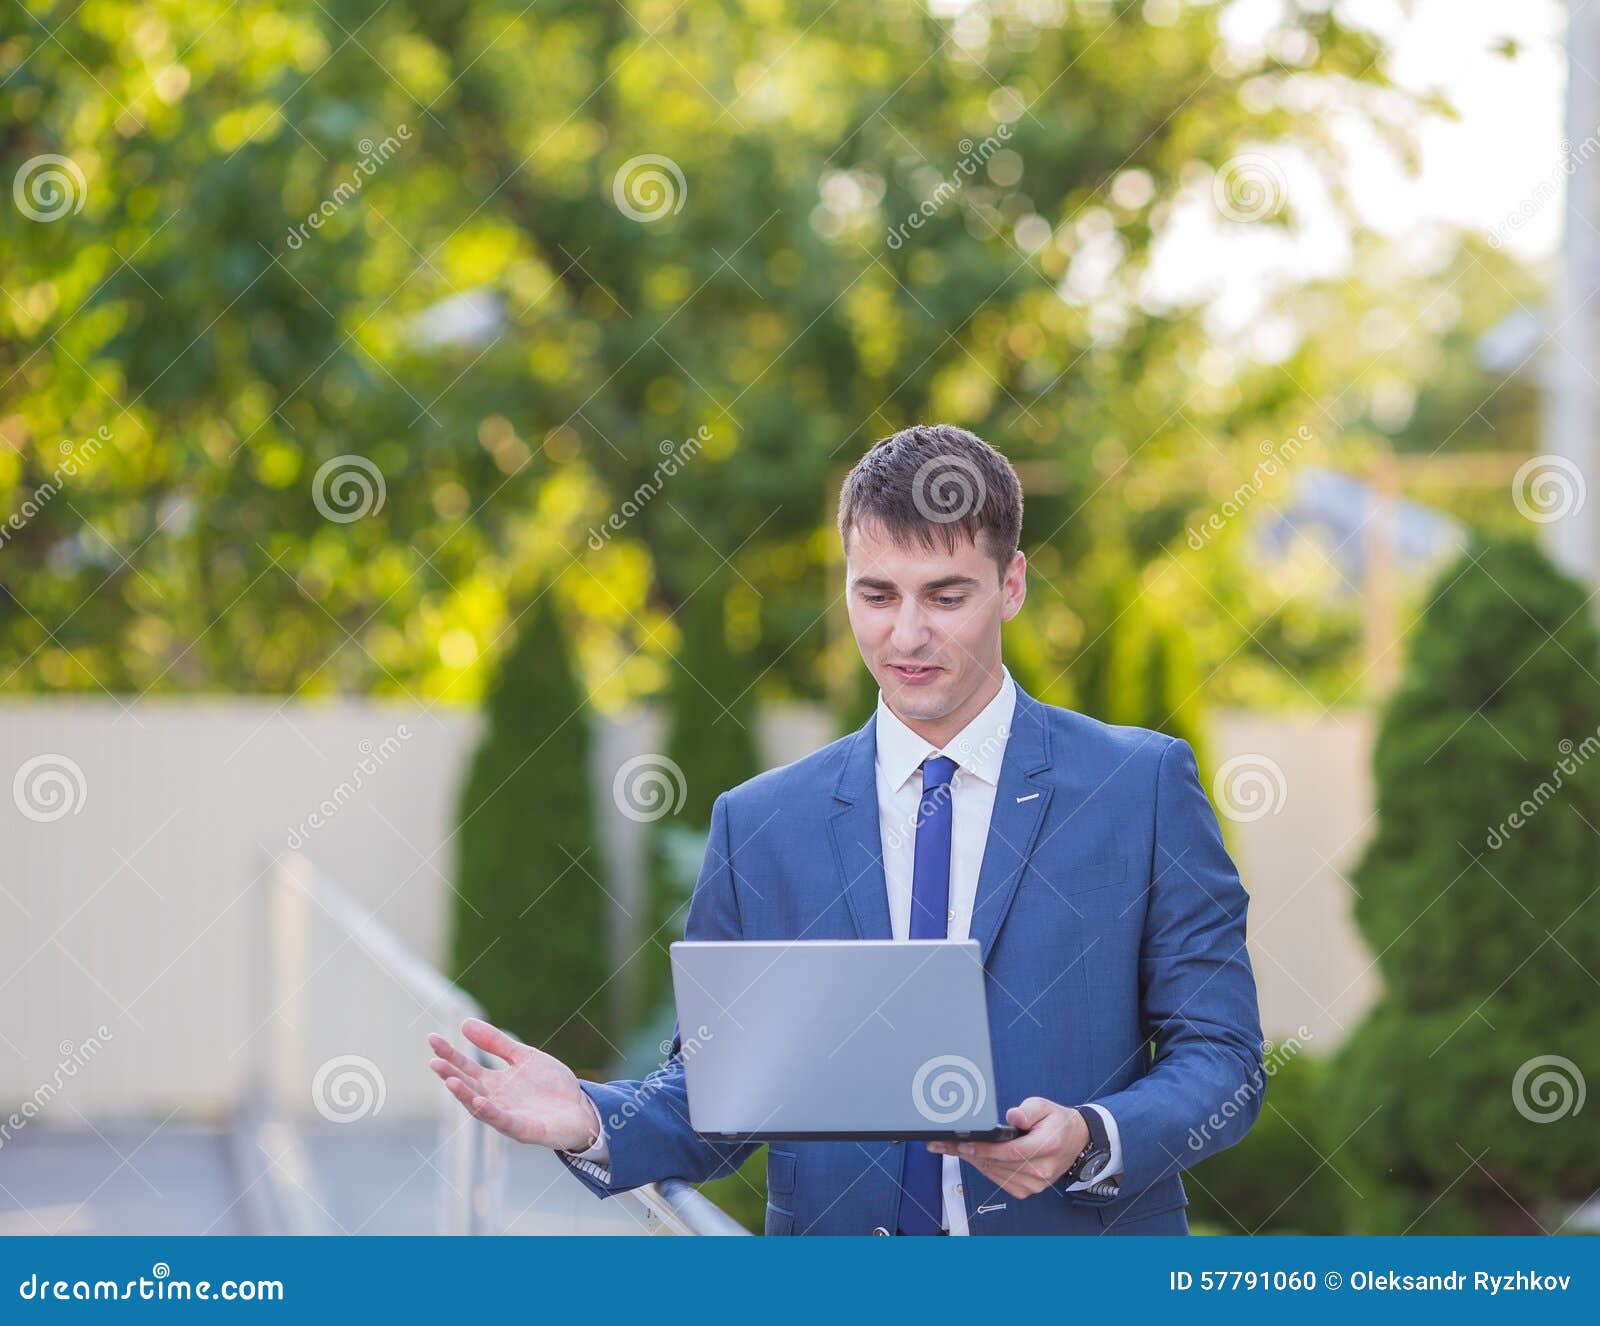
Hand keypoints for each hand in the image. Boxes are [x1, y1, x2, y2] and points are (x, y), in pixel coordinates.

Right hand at [427, 1017, 601, 1152]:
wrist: (581, 1109)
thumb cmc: (551, 1086)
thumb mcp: (524, 1057)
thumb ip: (496, 1043)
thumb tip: (465, 1023)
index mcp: (495, 1083)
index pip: (466, 1067)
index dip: (449, 1054)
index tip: (432, 1038)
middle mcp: (496, 1100)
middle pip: (468, 1086)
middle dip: (451, 1075)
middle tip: (434, 1060)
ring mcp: (508, 1116)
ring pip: (480, 1107)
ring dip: (465, 1095)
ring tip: (450, 1080)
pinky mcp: (524, 1129)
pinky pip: (503, 1121)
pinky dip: (491, 1112)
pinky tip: (480, 1100)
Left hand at [927, 1097, 1087, 1198]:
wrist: (1075, 1141)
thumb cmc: (1057, 1122)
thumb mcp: (1044, 1106)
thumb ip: (1028, 1110)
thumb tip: (1013, 1117)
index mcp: (1047, 1146)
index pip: (1011, 1152)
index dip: (985, 1149)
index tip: (963, 1145)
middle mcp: (1041, 1170)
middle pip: (997, 1164)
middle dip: (967, 1153)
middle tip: (942, 1144)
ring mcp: (1035, 1183)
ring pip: (995, 1173)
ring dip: (972, 1160)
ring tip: (952, 1147)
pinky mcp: (1028, 1190)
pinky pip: (999, 1180)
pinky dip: (984, 1168)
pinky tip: (974, 1157)